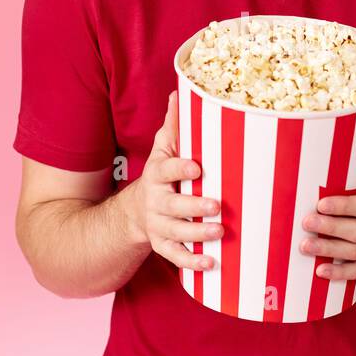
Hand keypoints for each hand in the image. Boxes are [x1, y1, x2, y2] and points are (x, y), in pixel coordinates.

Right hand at [127, 89, 222, 272]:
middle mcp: (156, 201)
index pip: (166, 170)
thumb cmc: (160, 175)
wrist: (135, 212)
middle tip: (217, 205)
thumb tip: (179, 91)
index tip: (197, 167)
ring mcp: (158, 226)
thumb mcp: (162, 150)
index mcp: (157, 175)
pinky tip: (211, 263)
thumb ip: (174, 126)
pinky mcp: (162, 246)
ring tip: (220, 233)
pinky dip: (192, 262)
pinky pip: (175, 257)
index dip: (180, 168)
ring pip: (176, 232)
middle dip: (194, 206)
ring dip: (198, 235)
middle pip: (173, 205)